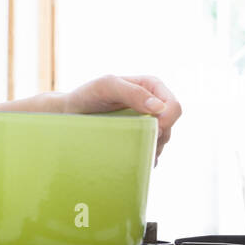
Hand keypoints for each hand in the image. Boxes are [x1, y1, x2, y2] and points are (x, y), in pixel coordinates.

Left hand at [60, 74, 181, 166]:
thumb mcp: (107, 86)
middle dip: (160, 136)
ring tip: (129, 146)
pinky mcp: (140, 138)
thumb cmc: (87, 95)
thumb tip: (159, 108)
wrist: (70, 113)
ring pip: (163, 141)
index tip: (154, 130)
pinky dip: (146, 157)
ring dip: (152, 148)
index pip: (173, 106)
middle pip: (171, 126)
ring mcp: (147, 122)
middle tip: (138, 140)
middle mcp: (153, 104)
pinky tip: (132, 156)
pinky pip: (153, 152)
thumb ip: (132, 92)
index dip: (169, 120)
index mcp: (151, 87)